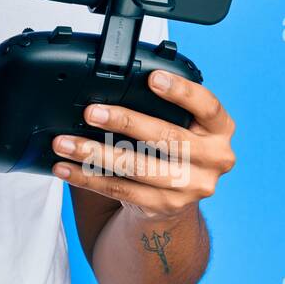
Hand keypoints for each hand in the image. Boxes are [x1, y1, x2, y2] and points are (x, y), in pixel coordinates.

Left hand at [51, 70, 235, 221]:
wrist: (176, 199)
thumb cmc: (172, 148)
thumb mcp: (181, 124)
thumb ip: (163, 107)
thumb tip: (110, 85)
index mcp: (220, 130)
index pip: (208, 106)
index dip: (181, 91)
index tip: (152, 78)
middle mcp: (214, 159)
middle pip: (167, 137)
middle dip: (124, 122)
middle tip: (91, 112)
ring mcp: (191, 187)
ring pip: (136, 167)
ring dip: (94, 153)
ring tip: (64, 143)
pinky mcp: (164, 206)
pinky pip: (120, 189)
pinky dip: (88, 177)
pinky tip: (66, 168)